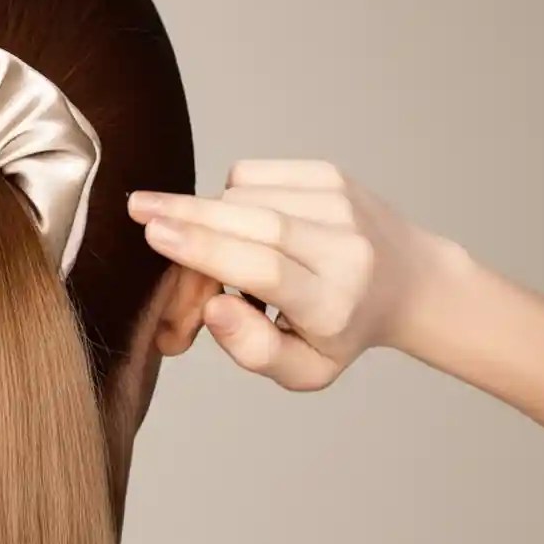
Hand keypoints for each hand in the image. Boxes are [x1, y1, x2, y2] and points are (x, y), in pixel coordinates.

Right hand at [129, 160, 465, 390]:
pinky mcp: (329, 174)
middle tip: (136, 210)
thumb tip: (212, 306)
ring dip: (208, 220)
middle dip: (186, 215)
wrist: (407, 281)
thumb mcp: (303, 370)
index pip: (265, 269)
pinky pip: (250, 175)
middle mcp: (344, 246)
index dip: (206, 250)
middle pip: (251, 223)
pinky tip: (243, 227)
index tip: (155, 234)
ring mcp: (339, 203)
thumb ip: (253, 350)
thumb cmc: (340, 332)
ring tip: (212, 259)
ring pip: (242, 196)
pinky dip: (229, 198)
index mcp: (336, 304)